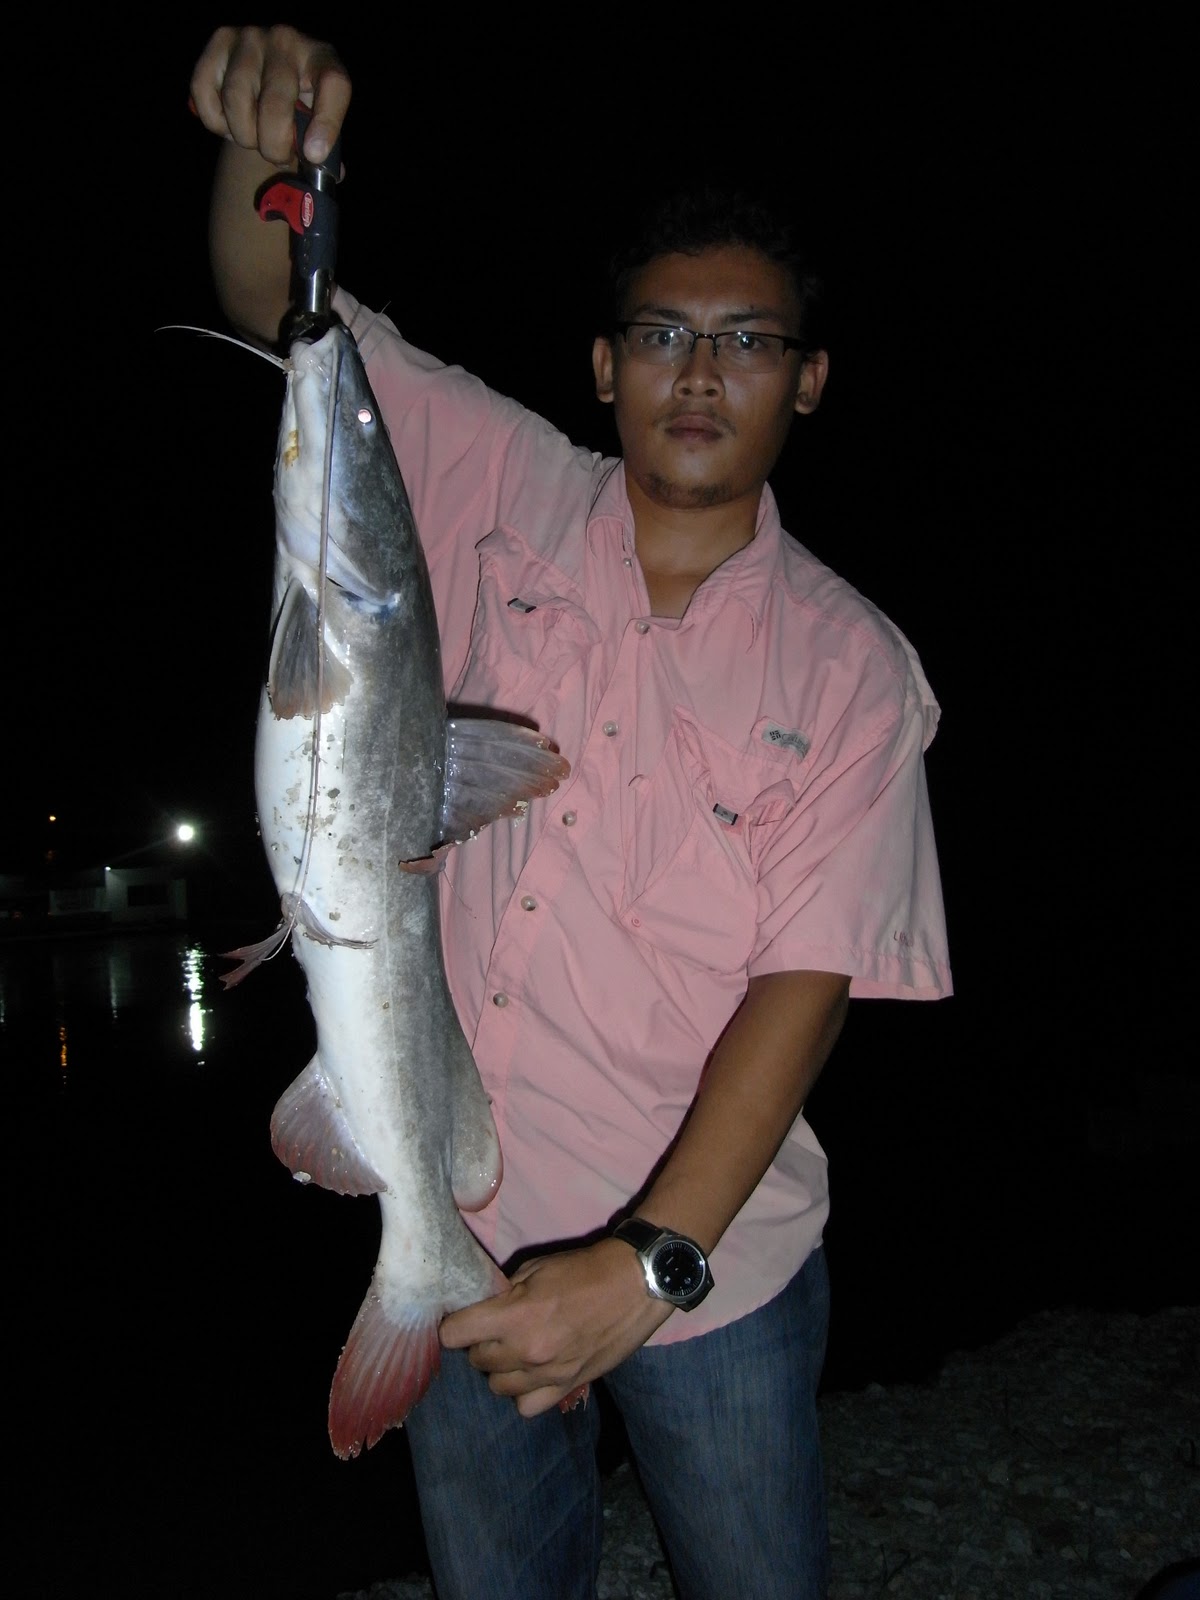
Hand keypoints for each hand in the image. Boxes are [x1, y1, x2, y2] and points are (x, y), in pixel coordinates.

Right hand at [189, 24, 351, 167]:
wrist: (266, 76)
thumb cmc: (298, 104)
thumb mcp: (317, 120)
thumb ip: (324, 147)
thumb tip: (318, 168)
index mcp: (321, 58)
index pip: (333, 84)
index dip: (327, 123)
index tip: (313, 156)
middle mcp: (286, 40)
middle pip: (274, 105)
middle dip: (273, 146)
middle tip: (277, 157)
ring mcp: (249, 37)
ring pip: (236, 100)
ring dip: (243, 135)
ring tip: (254, 138)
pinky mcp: (218, 41)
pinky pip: (204, 91)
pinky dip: (215, 120)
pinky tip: (230, 123)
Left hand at [439, 1239, 672, 1417]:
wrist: (634, 1285)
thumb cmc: (583, 1270)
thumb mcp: (535, 1268)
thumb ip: (503, 1293)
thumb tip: (480, 1307)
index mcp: (515, 1316)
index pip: (454, 1335)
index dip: (453, 1326)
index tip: (461, 1320)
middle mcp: (527, 1351)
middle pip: (476, 1361)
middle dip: (479, 1343)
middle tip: (495, 1328)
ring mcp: (548, 1375)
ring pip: (497, 1386)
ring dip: (500, 1368)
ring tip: (515, 1349)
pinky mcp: (568, 1387)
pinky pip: (526, 1406)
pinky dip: (524, 1392)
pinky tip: (532, 1373)